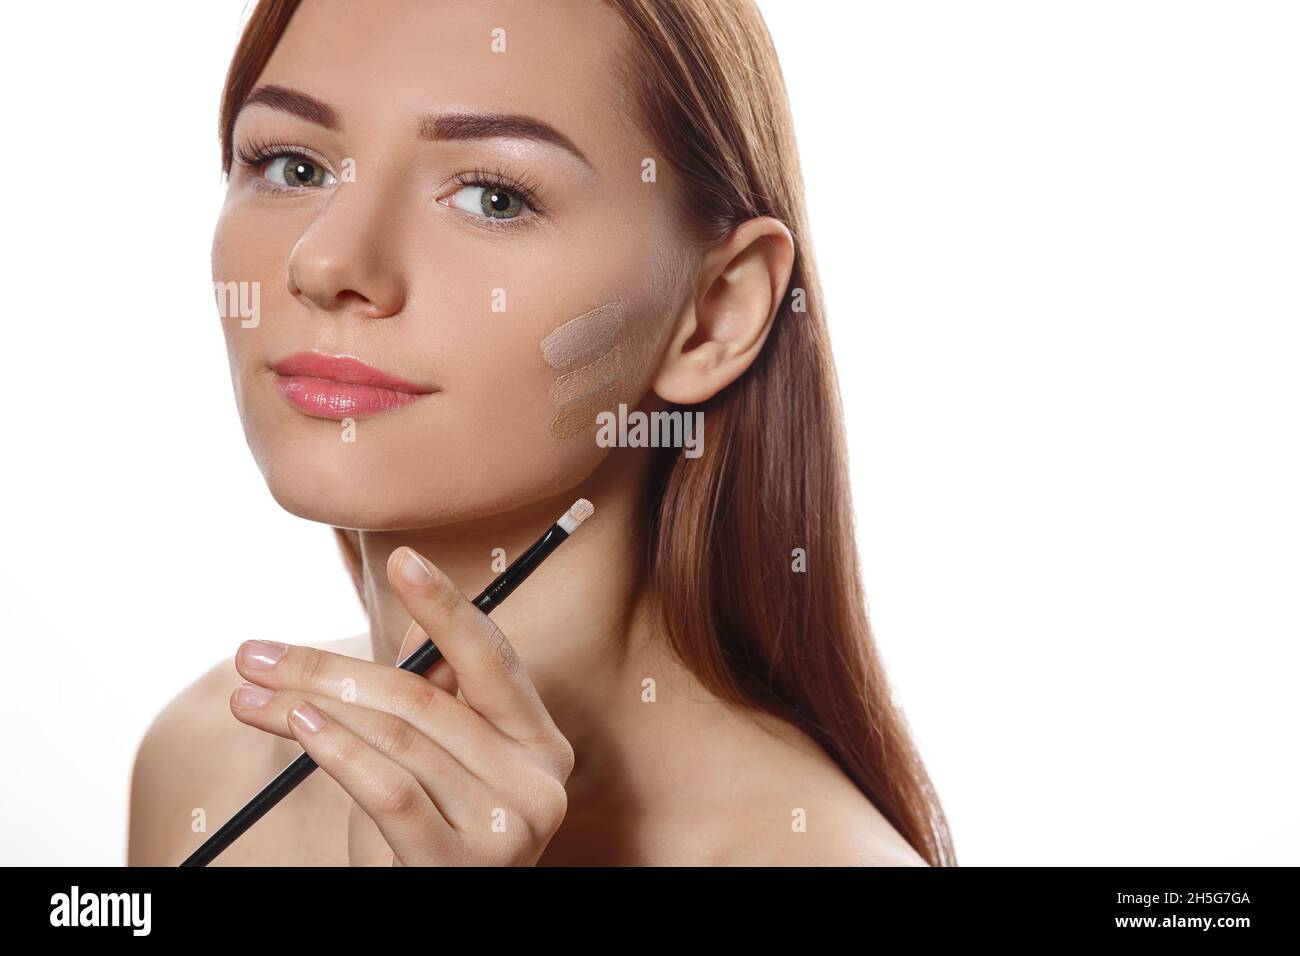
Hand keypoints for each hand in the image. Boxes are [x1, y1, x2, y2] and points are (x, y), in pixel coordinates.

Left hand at [228, 546, 574, 865]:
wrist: (438, 915)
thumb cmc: (433, 832)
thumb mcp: (439, 762)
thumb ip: (437, 695)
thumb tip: (416, 615)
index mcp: (541, 741)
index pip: (493, 658)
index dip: (447, 606)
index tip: (401, 559)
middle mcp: (539, 780)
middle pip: (425, 697)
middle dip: (329, 668)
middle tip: (257, 653)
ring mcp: (507, 826)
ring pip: (399, 740)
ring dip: (313, 707)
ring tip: (253, 693)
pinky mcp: (462, 866)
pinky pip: (388, 791)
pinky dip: (337, 752)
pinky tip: (299, 727)